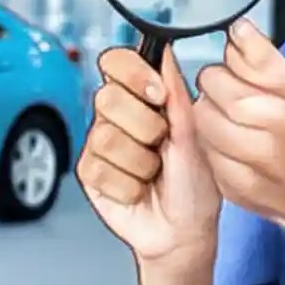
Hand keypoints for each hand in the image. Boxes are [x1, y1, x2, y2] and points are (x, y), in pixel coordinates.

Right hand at [76, 45, 222, 267]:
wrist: (184, 231)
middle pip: (108, 97)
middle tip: (161, 145)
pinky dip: (127, 184)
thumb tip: (164, 52)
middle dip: (144, 127)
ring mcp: (101, 144)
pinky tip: (137, 189)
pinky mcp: (89, 172)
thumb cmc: (194, 187)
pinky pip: (99, 167)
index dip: (132, 73)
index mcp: (142, 98)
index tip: (157, 94)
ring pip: (106, 136)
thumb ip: (176, 95)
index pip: (116, 62)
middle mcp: (117, 116)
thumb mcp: (194, 136)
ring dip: (140, 162)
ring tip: (152, 173)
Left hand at [192, 18, 284, 243]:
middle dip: (212, 89)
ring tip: (227, 121)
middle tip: (225, 95)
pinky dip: (211, 148)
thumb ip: (265, 63)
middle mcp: (272, 137)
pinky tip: (230, 148)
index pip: (233, 70)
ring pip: (203, 125)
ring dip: (207, 118)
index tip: (228, 67)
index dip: (223, 66)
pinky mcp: (236, 190)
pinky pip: (206, 156)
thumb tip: (238, 30)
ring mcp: (253, 168)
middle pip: (213, 96)